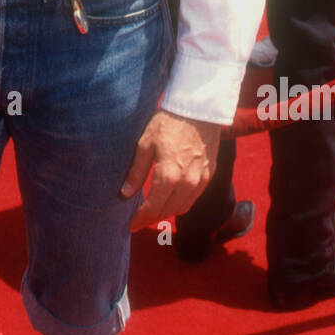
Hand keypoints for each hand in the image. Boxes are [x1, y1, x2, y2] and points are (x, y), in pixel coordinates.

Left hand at [123, 108, 220, 230]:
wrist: (198, 109)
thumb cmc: (168, 122)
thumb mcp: (145, 143)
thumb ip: (136, 171)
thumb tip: (125, 193)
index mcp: (168, 175)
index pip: (152, 208)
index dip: (140, 219)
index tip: (131, 226)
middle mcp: (186, 183)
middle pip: (167, 212)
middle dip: (152, 218)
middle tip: (140, 220)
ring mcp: (200, 180)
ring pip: (182, 208)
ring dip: (167, 213)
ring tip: (153, 211)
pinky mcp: (209, 175)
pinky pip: (194, 198)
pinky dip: (182, 203)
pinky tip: (172, 199)